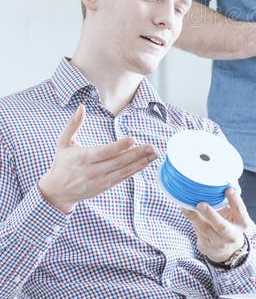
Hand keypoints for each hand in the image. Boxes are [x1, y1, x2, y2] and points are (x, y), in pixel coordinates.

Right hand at [38, 104, 157, 213]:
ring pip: (123, 171)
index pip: (104, 152)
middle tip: (151, 147)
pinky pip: (123, 178)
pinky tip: (146, 163)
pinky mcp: (105, 186)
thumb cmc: (62, 164)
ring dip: (140, 163)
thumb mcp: (63, 143)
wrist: (57, 192)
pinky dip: (135, 170)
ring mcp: (100, 180)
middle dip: (136, 154)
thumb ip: (73, 124)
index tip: (133, 139)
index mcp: (83, 157)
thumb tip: (81, 107)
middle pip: (118, 162)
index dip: (119, 146)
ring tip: (154, 154)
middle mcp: (93, 170)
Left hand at [183, 187, 252, 263]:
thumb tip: (221, 183)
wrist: (227, 250)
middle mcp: (232, 235)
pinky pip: (197, 232)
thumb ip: (230, 202)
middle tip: (200, 205)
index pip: (240, 212)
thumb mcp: (235, 214)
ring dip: (194, 217)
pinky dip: (191, 220)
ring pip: (205, 229)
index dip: (235, 201)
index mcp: (242, 224)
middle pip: (222, 227)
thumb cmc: (230, 224)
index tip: (228, 189)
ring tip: (187, 206)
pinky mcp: (206, 246)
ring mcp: (219, 243)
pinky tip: (186, 210)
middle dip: (211, 215)